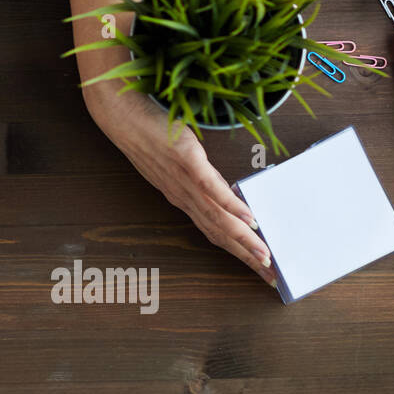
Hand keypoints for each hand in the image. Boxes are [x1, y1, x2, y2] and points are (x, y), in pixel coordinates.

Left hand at [84, 80, 277, 287]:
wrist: (121, 116)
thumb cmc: (150, 136)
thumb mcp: (178, 163)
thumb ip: (201, 179)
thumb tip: (227, 191)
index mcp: (182, 197)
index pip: (214, 231)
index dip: (238, 252)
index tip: (262, 270)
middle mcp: (183, 195)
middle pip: (219, 232)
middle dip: (247, 256)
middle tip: (272, 276)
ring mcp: (183, 179)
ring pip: (217, 216)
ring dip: (242, 239)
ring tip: (264, 256)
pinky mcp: (187, 159)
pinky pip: (211, 187)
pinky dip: (230, 205)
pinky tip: (248, 218)